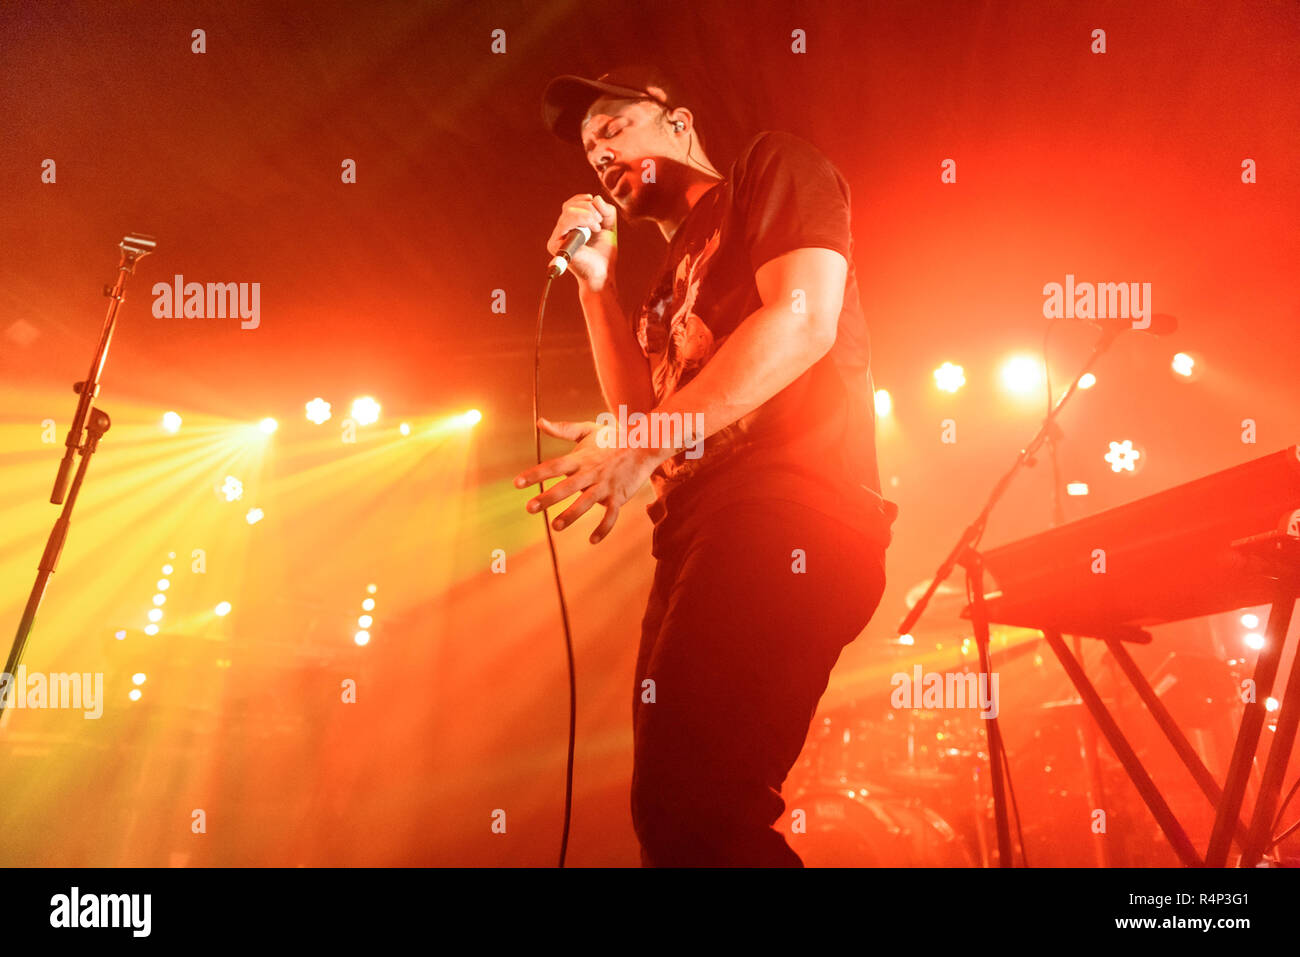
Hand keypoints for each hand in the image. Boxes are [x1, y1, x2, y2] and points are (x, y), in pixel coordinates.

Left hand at [514, 417, 662, 543]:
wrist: (645, 444)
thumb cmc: (613, 438)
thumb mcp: (588, 429)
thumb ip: (564, 429)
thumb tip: (539, 422)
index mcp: (581, 458)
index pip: (554, 466)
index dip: (535, 474)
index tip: (517, 484)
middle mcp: (591, 472)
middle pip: (567, 486)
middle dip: (548, 498)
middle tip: (530, 508)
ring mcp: (606, 485)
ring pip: (587, 502)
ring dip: (571, 514)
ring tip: (556, 526)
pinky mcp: (619, 496)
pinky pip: (611, 514)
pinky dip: (604, 527)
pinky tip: (592, 540)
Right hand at [545, 193, 617, 289]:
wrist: (602, 272)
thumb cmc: (604, 253)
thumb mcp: (609, 226)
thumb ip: (606, 210)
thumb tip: (595, 198)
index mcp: (570, 226)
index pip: (570, 205)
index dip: (584, 201)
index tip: (598, 209)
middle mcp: (561, 231)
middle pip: (569, 206)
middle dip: (589, 208)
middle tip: (600, 221)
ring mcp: (557, 237)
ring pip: (569, 211)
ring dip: (587, 214)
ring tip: (597, 226)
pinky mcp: (555, 244)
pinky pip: (566, 221)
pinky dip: (582, 220)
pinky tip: (593, 230)